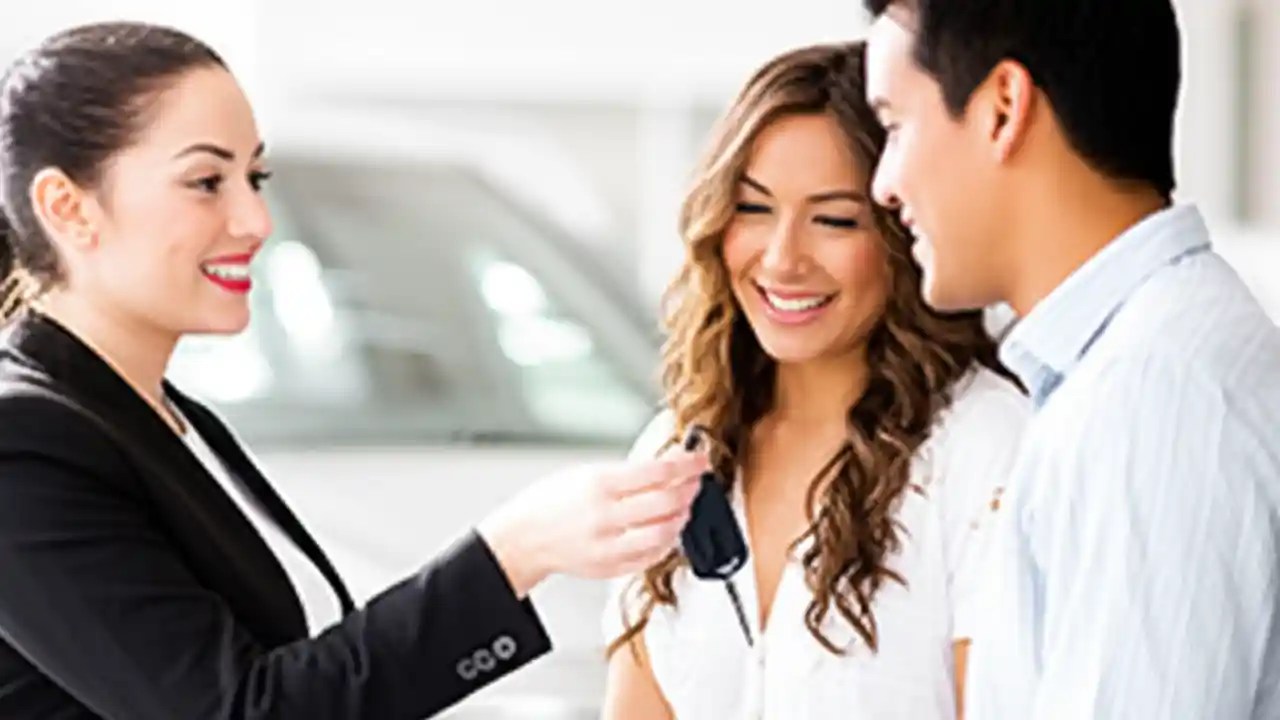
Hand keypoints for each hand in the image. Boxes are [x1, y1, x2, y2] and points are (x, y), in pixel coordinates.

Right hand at [478, 451, 707, 597]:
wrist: (525, 537)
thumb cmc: (552, 502)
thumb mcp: (587, 472)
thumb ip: (629, 472)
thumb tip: (669, 465)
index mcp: (599, 485)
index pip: (659, 472)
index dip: (687, 464)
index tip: (699, 459)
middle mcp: (606, 517)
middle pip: (668, 501)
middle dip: (691, 488)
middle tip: (697, 480)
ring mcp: (610, 546)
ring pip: (666, 532)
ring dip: (683, 516)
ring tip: (686, 504)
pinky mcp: (612, 567)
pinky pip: (653, 554)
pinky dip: (668, 539)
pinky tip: (669, 527)